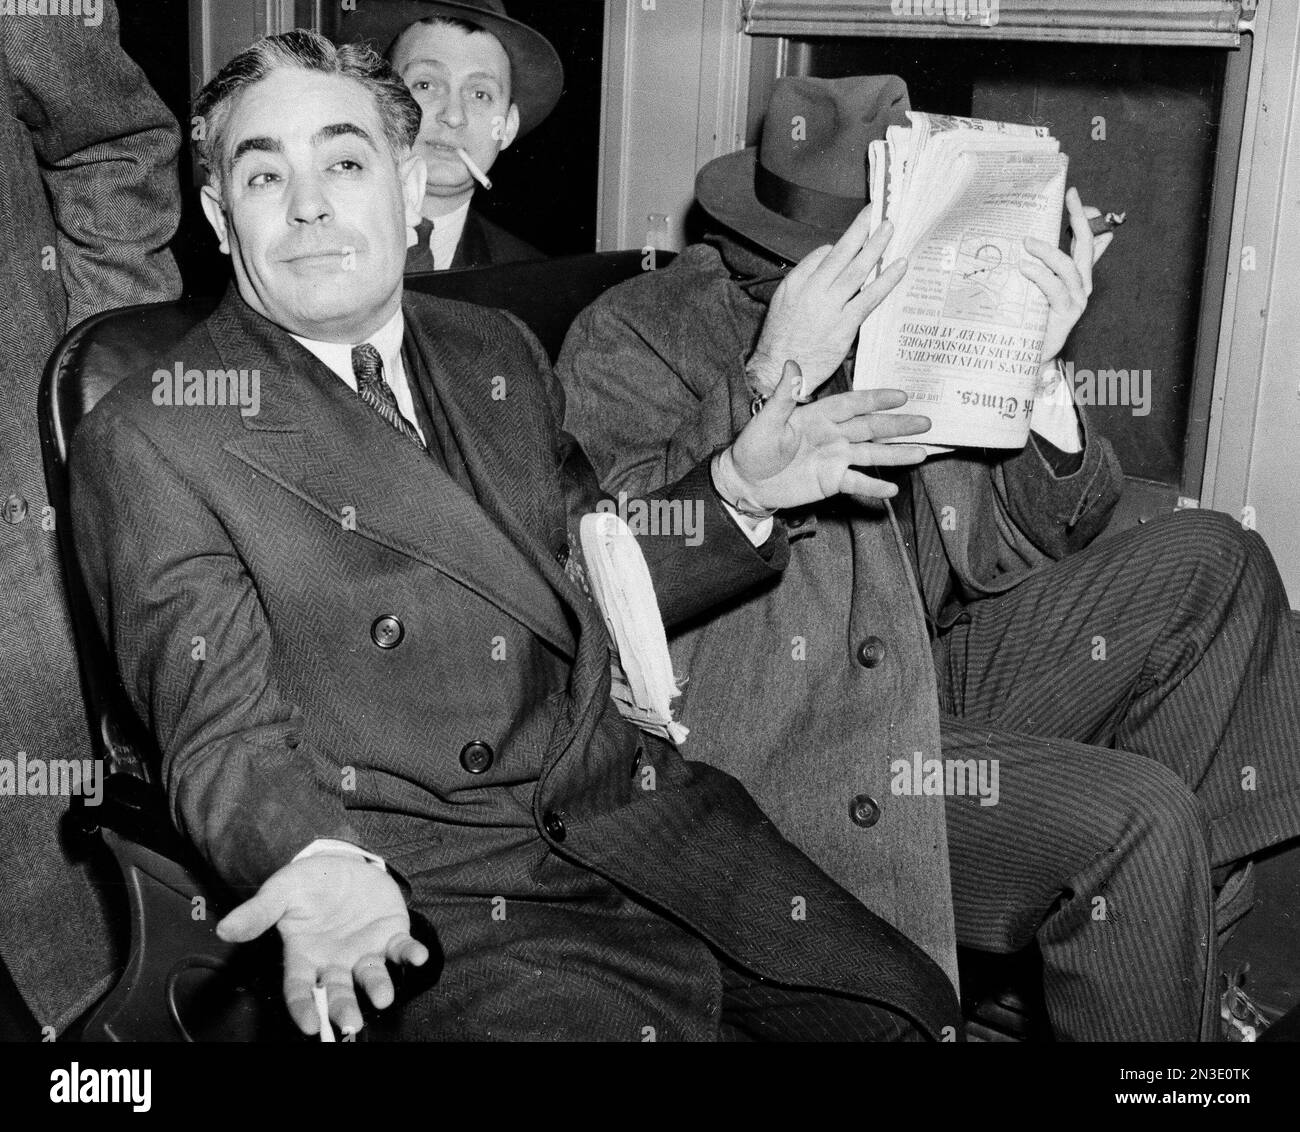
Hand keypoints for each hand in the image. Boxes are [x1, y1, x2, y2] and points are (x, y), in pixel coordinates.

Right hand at [217, 853, 427, 1036]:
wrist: (339, 862)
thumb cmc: (305, 883)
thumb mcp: (279, 892)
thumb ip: (257, 913)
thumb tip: (225, 929)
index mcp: (304, 957)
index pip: (300, 989)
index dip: (304, 1007)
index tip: (310, 1026)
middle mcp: (335, 961)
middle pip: (337, 991)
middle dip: (343, 1008)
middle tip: (350, 1024)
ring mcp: (364, 950)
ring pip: (371, 976)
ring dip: (378, 987)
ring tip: (382, 998)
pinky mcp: (390, 934)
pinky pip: (401, 948)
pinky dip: (410, 954)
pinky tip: (419, 957)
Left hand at [718, 360, 930, 510]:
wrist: (746, 481)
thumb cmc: (753, 447)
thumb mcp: (766, 420)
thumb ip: (784, 396)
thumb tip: (792, 365)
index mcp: (819, 415)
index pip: (853, 404)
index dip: (876, 399)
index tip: (901, 396)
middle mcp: (833, 435)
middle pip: (871, 428)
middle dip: (898, 425)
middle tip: (925, 422)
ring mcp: (835, 458)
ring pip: (872, 454)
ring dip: (897, 453)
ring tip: (922, 451)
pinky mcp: (831, 481)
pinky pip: (857, 483)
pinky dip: (874, 486)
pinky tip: (892, 489)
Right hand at [747, 213, 907, 398]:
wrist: (778, 372)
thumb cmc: (781, 341)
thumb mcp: (781, 304)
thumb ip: (804, 280)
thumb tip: (826, 257)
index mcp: (795, 283)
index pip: (822, 254)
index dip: (842, 244)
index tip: (859, 233)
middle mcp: (812, 291)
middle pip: (842, 253)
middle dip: (861, 229)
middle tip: (877, 212)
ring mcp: (829, 308)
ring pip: (857, 269)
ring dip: (876, 246)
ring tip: (889, 228)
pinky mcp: (844, 326)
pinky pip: (870, 297)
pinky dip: (886, 279)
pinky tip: (898, 266)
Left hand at [1020, 187, 1113, 363]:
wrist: (1028, 356)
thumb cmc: (1033, 320)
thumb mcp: (1040, 288)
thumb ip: (1047, 267)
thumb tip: (1045, 244)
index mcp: (1078, 276)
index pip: (1086, 239)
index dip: (1083, 217)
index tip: (1072, 194)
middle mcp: (1082, 286)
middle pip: (1085, 246)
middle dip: (1079, 219)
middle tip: (1068, 197)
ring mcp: (1077, 301)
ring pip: (1068, 268)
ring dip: (1048, 251)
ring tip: (1027, 242)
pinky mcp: (1066, 315)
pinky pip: (1056, 289)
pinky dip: (1041, 275)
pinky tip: (1026, 267)